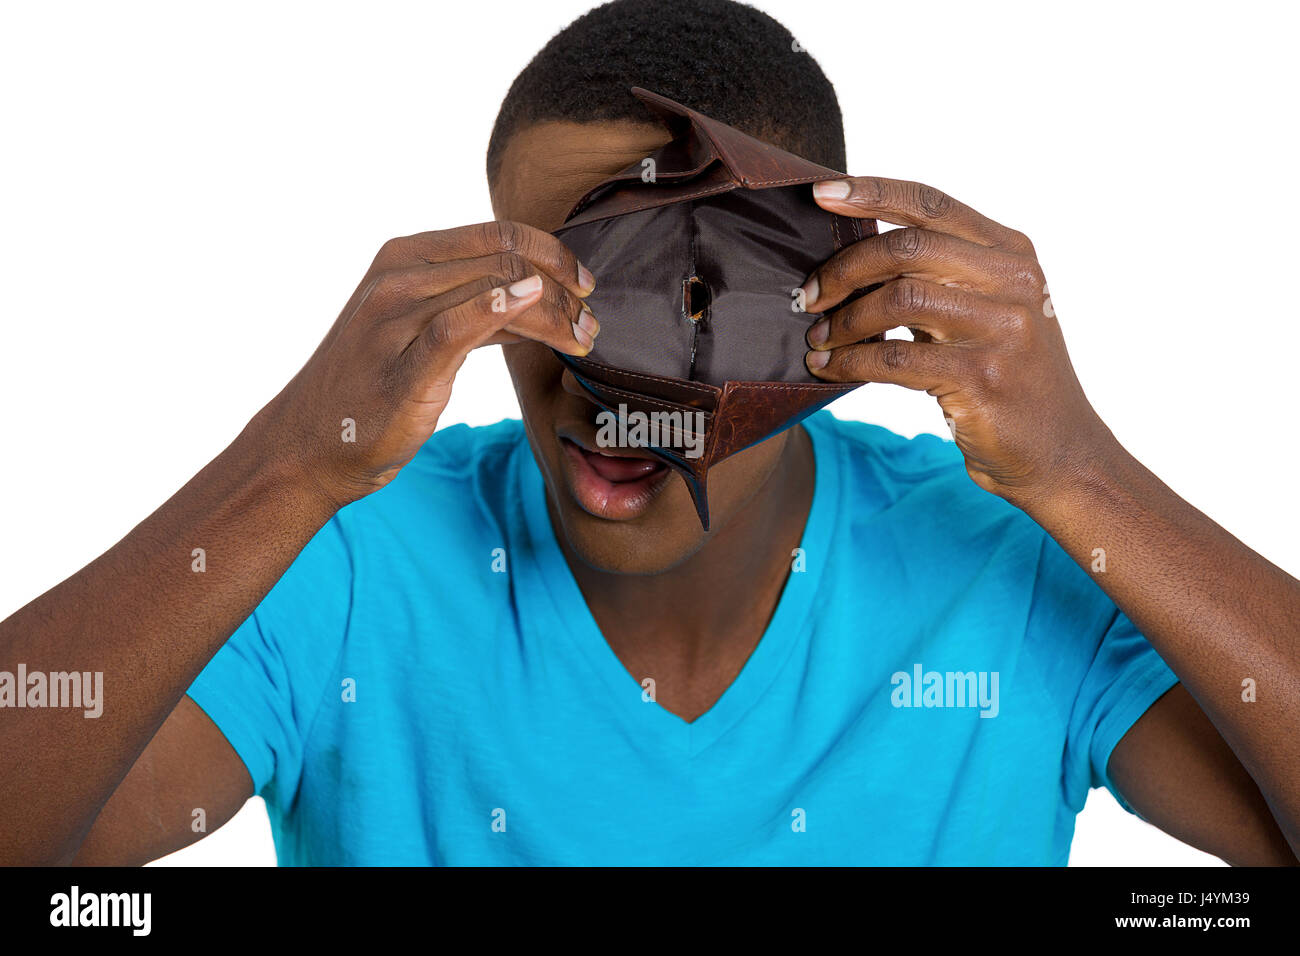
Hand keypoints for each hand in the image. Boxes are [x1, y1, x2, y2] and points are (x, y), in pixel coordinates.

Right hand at [256, 221, 598, 507]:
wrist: (310, 445)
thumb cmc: (370, 390)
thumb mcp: (423, 331)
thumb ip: (475, 307)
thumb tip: (535, 297)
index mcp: (405, 257)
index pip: (498, 233)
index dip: (553, 253)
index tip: (584, 284)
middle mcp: (398, 276)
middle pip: (504, 257)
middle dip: (563, 286)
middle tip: (592, 321)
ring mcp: (396, 319)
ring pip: (494, 287)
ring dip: (554, 311)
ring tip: (583, 338)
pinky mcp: (403, 365)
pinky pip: (459, 324)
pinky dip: (500, 309)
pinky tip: (533, 309)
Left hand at [801, 177, 1115, 507]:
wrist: (1059, 453)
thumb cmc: (1008, 380)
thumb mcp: (989, 313)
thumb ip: (941, 279)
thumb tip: (854, 258)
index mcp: (1012, 254)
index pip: (933, 204)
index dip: (872, 193)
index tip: (820, 193)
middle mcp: (1015, 282)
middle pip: (909, 248)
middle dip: (846, 268)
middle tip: (810, 294)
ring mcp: (1003, 328)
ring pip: (899, 299)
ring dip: (845, 320)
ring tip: (819, 337)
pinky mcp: (982, 377)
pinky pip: (896, 358)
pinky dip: (850, 361)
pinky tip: (828, 367)